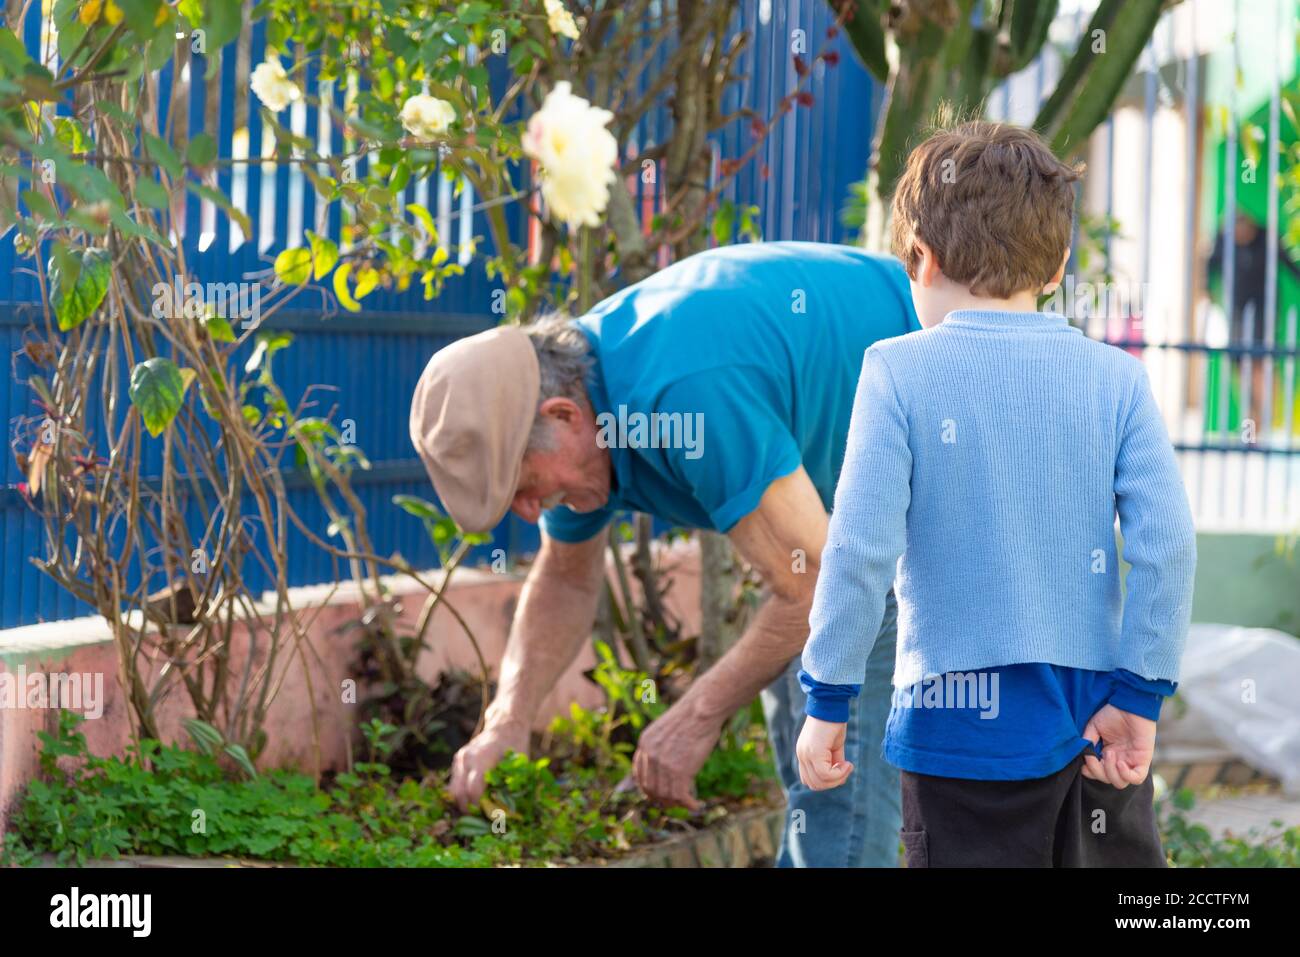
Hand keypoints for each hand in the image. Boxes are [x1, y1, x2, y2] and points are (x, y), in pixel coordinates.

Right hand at [449, 718, 529, 810]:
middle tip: (483, 819)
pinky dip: (462, 795)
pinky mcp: (457, 762)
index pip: (474, 791)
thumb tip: (507, 815)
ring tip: (479, 811)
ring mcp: (459, 759)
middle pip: (458, 794)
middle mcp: (466, 759)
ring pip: (452, 791)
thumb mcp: (518, 765)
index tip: (491, 818)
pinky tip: (475, 800)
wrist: (505, 724)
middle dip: (469, 810)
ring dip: (463, 804)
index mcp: (482, 758)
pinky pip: (454, 784)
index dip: (481, 808)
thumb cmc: (515, 745)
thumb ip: (510, 787)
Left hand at [632, 696, 721, 811]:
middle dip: (660, 798)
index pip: (639, 773)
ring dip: (675, 803)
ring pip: (665, 795)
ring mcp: (663, 764)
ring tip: (686, 803)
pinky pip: (681, 797)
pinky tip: (696, 805)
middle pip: (650, 787)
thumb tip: (669, 762)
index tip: (656, 793)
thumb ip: (662, 745)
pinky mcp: (679, 772)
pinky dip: (689, 805)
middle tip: (672, 803)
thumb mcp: (667, 728)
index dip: (647, 787)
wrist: (702, 709)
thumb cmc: (692, 715)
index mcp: (645, 742)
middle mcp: (650, 754)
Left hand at [796, 715, 853, 789]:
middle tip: (846, 769)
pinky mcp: (814, 752)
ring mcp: (806, 755)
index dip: (826, 781)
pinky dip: (839, 773)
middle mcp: (802, 756)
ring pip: (820, 782)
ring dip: (837, 778)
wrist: (831, 705)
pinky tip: (847, 764)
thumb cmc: (833, 723)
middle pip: (814, 784)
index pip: (809, 780)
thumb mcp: (833, 746)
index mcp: (804, 755)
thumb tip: (839, 775)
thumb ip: (833, 761)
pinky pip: (826, 774)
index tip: (840, 769)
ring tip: (847, 766)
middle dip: (833, 782)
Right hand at [1081, 704, 1155, 788]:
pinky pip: (1137, 778)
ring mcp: (1131, 762)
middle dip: (1098, 772)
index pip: (1098, 774)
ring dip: (1110, 772)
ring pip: (1120, 783)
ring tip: (1109, 754)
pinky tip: (1120, 762)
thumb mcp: (1093, 727)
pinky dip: (1126, 774)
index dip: (1090, 772)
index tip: (1086, 760)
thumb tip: (1083, 757)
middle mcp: (1119, 761)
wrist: (1129, 704)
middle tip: (1097, 756)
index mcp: (1108, 755)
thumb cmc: (1112, 713)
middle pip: (1108, 780)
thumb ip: (1087, 742)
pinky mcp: (1143, 760)